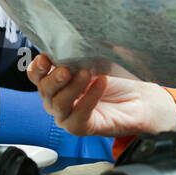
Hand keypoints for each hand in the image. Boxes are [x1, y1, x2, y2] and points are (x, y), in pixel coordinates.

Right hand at [27, 55, 175, 137]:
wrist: (139, 97)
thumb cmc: (116, 78)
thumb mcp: (94, 61)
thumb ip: (76, 56)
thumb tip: (64, 46)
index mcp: (56, 81)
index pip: (36, 75)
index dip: (37, 68)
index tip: (45, 58)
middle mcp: (57, 99)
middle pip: (44, 90)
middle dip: (54, 78)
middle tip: (67, 69)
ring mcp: (67, 115)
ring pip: (58, 104)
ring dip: (72, 87)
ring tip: (86, 74)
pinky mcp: (80, 128)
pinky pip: (77, 116)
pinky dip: (88, 99)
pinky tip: (101, 83)